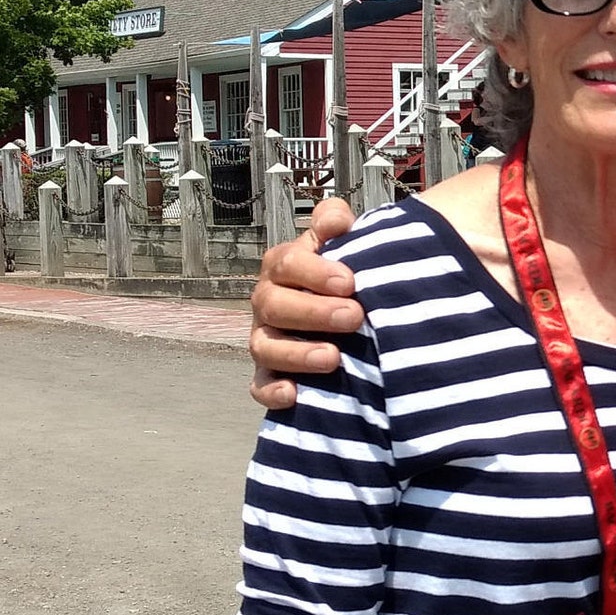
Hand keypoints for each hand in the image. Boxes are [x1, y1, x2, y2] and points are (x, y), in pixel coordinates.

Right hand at [249, 197, 360, 408]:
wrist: (348, 312)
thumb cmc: (345, 273)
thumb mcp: (343, 243)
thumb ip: (336, 224)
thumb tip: (335, 219)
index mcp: (284, 266)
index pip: (287, 263)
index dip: (315, 272)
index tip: (350, 282)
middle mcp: (268, 301)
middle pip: (274, 305)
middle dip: (314, 312)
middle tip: (354, 317)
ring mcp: (266, 338)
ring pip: (265, 347)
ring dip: (297, 354)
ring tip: (333, 358)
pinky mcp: (270, 374)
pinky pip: (261, 386)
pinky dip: (273, 391)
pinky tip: (295, 395)